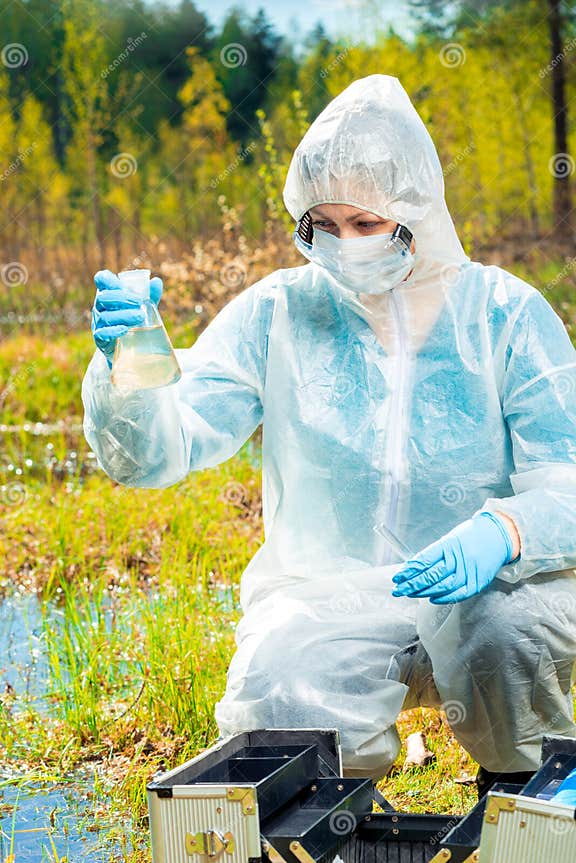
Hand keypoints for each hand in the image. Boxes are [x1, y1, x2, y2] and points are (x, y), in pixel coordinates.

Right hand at [91, 269, 162, 367]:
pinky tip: (125, 329)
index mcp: (109, 294)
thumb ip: (149, 295)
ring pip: (105, 316)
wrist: (126, 349)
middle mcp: (100, 307)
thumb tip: (156, 281)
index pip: (101, 280)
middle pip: (104, 297)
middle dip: (122, 298)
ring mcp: (98, 323)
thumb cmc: (132, 321)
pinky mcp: (100, 339)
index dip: (108, 279)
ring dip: (124, 315)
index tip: (121, 284)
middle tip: (139, 302)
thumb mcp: (141, 308)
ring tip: (140, 316)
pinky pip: (103, 333)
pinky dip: (114, 331)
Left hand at [391, 512, 513, 603]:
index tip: (397, 577)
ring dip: (424, 592)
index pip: (424, 560)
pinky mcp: (478, 582)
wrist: (498, 536)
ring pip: (442, 586)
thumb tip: (414, 568)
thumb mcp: (450, 539)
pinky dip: (444, 597)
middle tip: (398, 590)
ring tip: (409, 594)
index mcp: (449, 545)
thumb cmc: (470, 536)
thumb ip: (435, 554)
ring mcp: (469, 571)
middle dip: (412, 584)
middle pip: (431, 575)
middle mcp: (458, 558)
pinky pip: (459, 594)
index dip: (409, 570)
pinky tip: (431, 598)